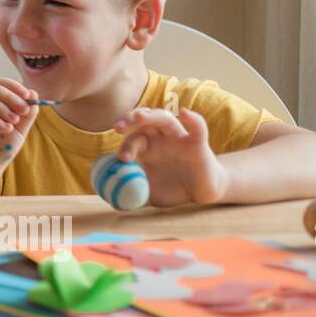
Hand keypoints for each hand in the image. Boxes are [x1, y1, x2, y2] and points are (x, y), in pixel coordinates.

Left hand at [113, 107, 227, 205]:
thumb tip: (113, 203)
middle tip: (118, 127)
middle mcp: (161, 138)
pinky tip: (184, 113)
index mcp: (146, 147)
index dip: (125, 146)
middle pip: (143, 122)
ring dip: (151, 116)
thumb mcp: (149, 195)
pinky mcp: (198, 143)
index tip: (122, 158)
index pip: (132, 139)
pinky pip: (198, 127)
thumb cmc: (173, 189)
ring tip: (139, 117)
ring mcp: (179, 138)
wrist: (201, 194)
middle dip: (129, 121)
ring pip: (165, 119)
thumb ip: (132, 196)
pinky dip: (193, 119)